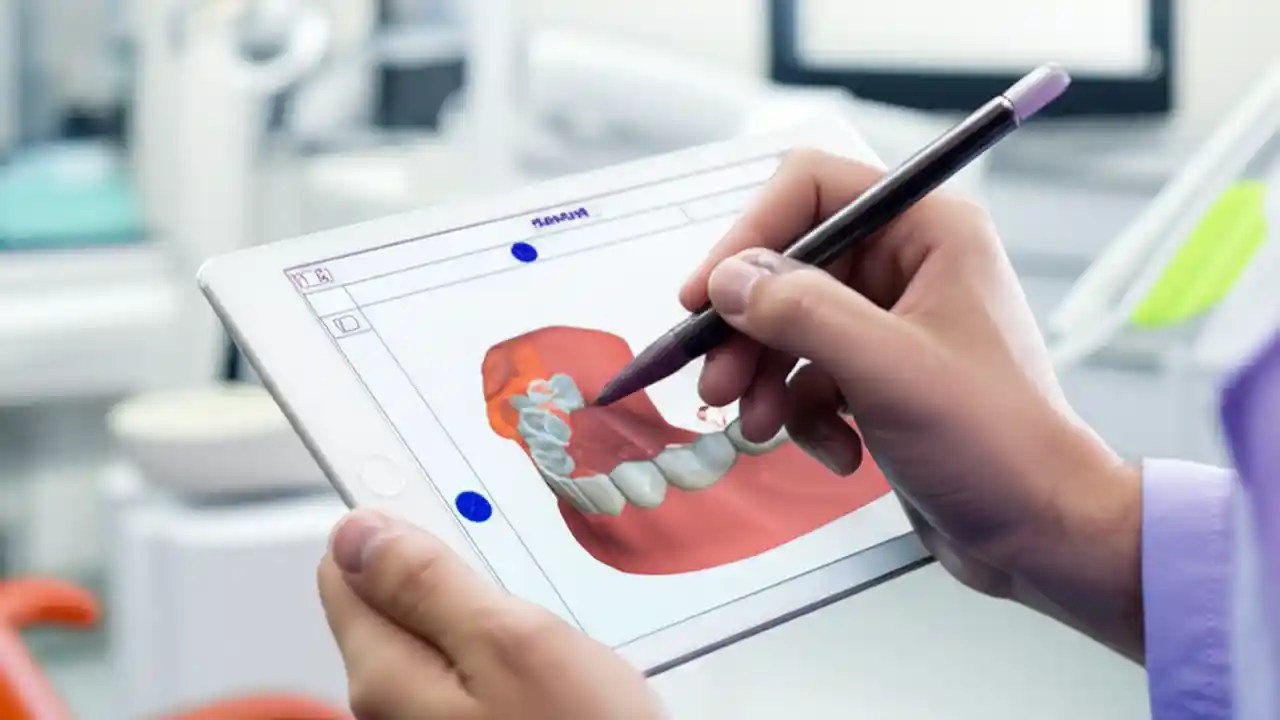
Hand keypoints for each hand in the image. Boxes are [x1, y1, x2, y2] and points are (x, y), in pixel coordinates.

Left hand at [318, 509, 664, 719]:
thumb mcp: (513, 643)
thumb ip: (427, 584)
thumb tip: (355, 531)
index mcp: (385, 676)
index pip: (342, 569)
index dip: (394, 529)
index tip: (453, 513)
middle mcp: (392, 709)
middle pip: (393, 602)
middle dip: (452, 576)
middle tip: (524, 586)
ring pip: (440, 636)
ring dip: (487, 614)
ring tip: (549, 629)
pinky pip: (471, 672)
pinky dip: (507, 652)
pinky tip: (554, 668)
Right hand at [680, 150, 1143, 658]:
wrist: (1040, 532)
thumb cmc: (994, 441)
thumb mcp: (887, 368)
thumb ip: (801, 313)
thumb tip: (726, 280)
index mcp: (929, 230)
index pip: (812, 188)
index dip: (748, 234)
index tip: (703, 296)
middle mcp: (909, 263)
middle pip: (788, 266)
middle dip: (748, 330)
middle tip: (716, 387)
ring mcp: (892, 322)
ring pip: (790, 326)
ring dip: (766, 379)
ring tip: (760, 428)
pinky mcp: (879, 375)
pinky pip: (810, 376)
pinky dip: (807, 417)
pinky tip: (840, 453)